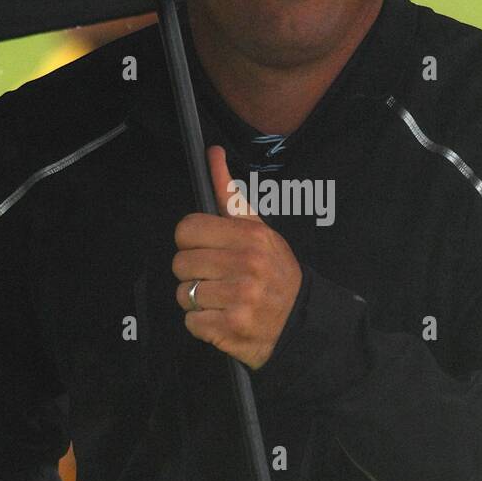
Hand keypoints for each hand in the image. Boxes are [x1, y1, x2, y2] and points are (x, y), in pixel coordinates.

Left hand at [172, 145, 302, 369]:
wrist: (300, 321)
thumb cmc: (275, 272)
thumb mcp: (259, 229)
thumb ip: (229, 194)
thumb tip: (213, 153)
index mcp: (249, 236)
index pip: (186, 230)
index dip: (189, 241)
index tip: (204, 249)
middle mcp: (245, 264)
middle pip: (180, 263)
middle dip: (193, 273)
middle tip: (216, 277)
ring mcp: (238, 297)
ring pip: (183, 294)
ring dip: (197, 300)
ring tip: (221, 298)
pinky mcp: (231, 327)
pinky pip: (191, 321)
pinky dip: (202, 323)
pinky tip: (222, 317)